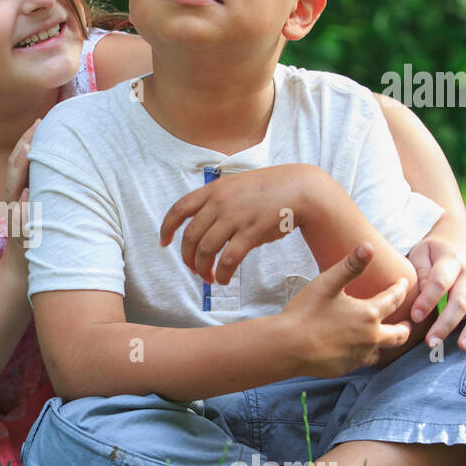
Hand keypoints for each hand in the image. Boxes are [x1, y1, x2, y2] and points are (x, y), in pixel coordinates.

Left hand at [3, 118, 40, 259]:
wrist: (20, 268)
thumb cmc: (28, 255)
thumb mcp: (26, 239)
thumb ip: (24, 217)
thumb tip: (26, 193)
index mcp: (12, 204)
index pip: (16, 175)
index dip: (22, 158)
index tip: (30, 143)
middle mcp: (13, 196)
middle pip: (16, 162)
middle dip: (26, 141)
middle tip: (40, 122)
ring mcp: (17, 195)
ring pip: (20, 163)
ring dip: (29, 143)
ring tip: (41, 126)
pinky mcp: (24, 196)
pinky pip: (27, 170)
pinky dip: (34, 154)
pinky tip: (46, 145)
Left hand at [159, 164, 323, 283]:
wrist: (301, 189)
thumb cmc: (268, 189)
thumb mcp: (236, 184)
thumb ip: (216, 198)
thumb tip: (199, 219)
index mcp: (213, 190)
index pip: (178, 209)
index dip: (167, 228)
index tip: (164, 242)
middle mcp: (220, 203)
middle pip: (190, 237)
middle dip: (187, 258)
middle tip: (193, 269)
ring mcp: (235, 218)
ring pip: (205, 250)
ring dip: (202, 269)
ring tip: (208, 278)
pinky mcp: (251, 233)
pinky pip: (228, 260)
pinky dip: (222, 274)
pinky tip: (223, 280)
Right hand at [281, 242, 412, 377]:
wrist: (287, 346)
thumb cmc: (306, 312)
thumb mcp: (327, 284)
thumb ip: (350, 266)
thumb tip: (369, 246)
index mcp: (369, 314)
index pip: (394, 300)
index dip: (400, 289)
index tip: (404, 284)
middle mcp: (370, 337)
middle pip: (399, 335)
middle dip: (405, 327)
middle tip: (406, 323)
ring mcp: (358, 356)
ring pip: (380, 352)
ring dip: (383, 345)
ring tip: (380, 339)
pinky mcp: (345, 368)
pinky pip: (359, 362)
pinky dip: (360, 355)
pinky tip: (352, 350)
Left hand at [408, 236, 465, 350]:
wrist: (456, 236)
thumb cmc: (432, 251)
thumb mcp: (420, 253)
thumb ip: (420, 272)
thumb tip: (422, 295)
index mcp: (449, 260)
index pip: (439, 282)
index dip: (427, 300)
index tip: (415, 317)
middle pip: (460, 299)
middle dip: (446, 323)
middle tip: (431, 343)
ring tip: (463, 346)